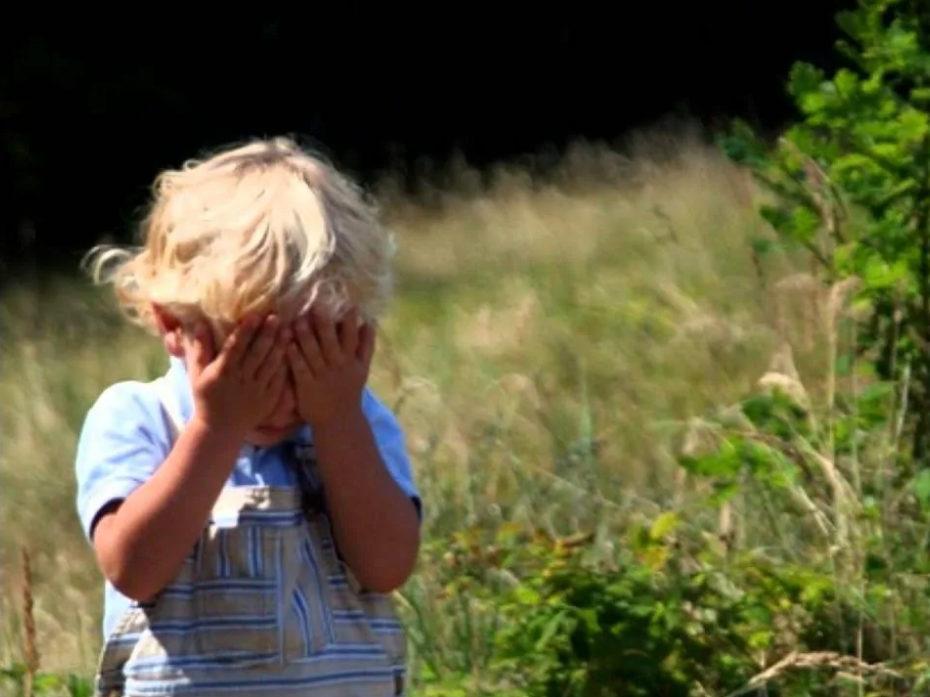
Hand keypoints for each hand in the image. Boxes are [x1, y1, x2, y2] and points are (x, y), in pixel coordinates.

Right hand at [184, 315, 288, 437]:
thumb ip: (200, 350)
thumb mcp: (197, 374)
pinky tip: (292, 351)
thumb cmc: (206, 397)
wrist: (220, 429)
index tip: (254, 315)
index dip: (245, 332)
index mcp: (222, 372)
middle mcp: (241, 380)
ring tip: (287, 329)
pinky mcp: (268, 399)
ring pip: (270, 364)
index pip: (235, 348)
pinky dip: (285, 365)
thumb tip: (200, 324)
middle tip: (276, 317)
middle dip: (266, 334)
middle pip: (256, 353)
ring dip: (280, 346)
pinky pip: (279, 379)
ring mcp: (257, 390)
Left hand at [286, 308, 374, 428]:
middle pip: (330, 341)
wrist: (339, 421)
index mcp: (351, 361)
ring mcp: (321, 376)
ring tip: (297, 319)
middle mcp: (337, 366)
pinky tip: (287, 342)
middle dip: (323, 323)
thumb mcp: (362, 369)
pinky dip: (294, 354)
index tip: (346, 304)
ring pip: (313, 352)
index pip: (352, 337)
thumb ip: (366, 346)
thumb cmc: (349, 391)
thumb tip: (371, 322)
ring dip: (305, 335)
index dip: (349, 320)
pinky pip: (299, 367)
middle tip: (315, 305)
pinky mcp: (306, 386)